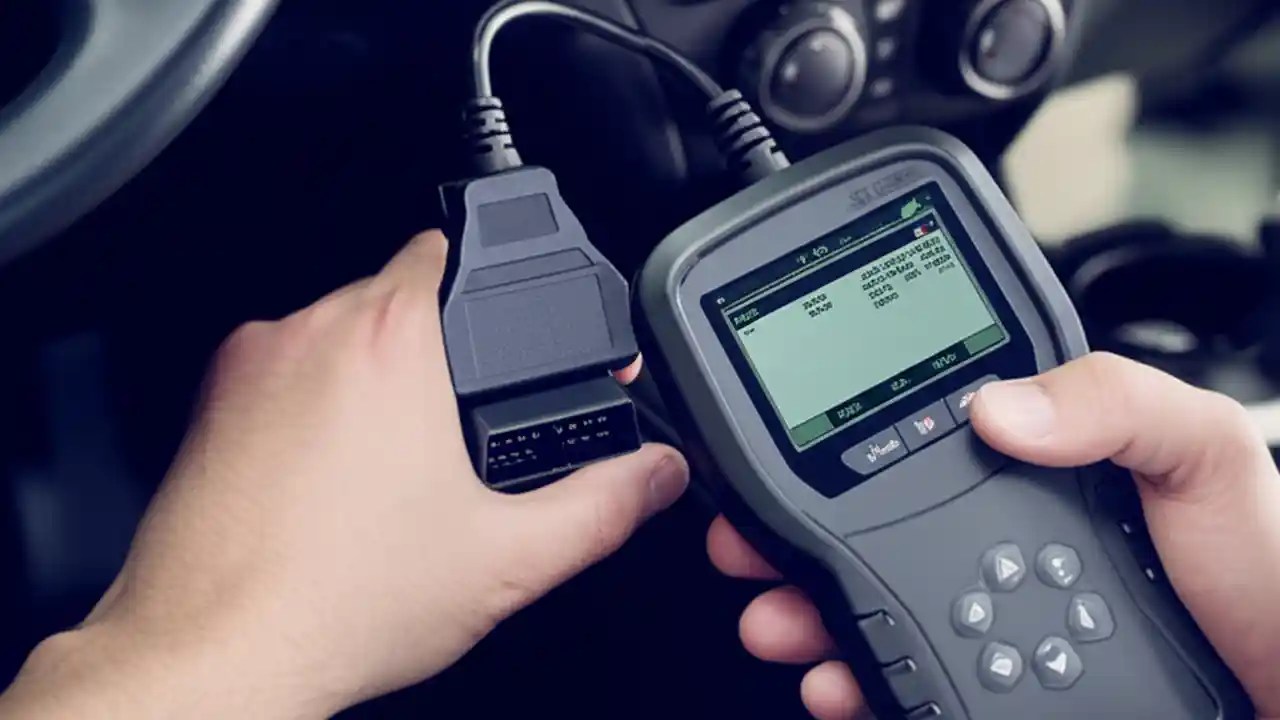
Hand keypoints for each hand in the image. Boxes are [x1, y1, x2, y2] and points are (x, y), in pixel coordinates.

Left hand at [0, 231, 688, 718]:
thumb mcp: (509, 558)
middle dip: (437, 353)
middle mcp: (311, 332)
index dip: (493, 283)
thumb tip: (655, 474)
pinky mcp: (209, 405)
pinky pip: (284, 376)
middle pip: (398, 299)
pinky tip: (334, 487)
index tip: (507, 330)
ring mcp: (250, 366)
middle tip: (452, 439)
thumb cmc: (339, 604)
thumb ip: (604, 503)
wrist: (215, 657)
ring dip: (374, 381)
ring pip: (339, 339)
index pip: (450, 247)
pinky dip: (315, 410)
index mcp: (390, 340)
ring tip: (390, 475)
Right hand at [710, 353, 1279, 719]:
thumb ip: (1116, 400)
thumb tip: (996, 405)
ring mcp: (989, 602)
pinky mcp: (988, 672)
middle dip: (785, 530)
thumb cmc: (1264, 568)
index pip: (912, 428)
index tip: (778, 442)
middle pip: (864, 518)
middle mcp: (996, 526)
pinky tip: (836, 678)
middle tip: (748, 542)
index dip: (832, 431)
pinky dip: (849, 674)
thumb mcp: (1203, 451)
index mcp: (1033, 456)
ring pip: (866, 596)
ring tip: (776, 618)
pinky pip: (898, 667)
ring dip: (798, 606)